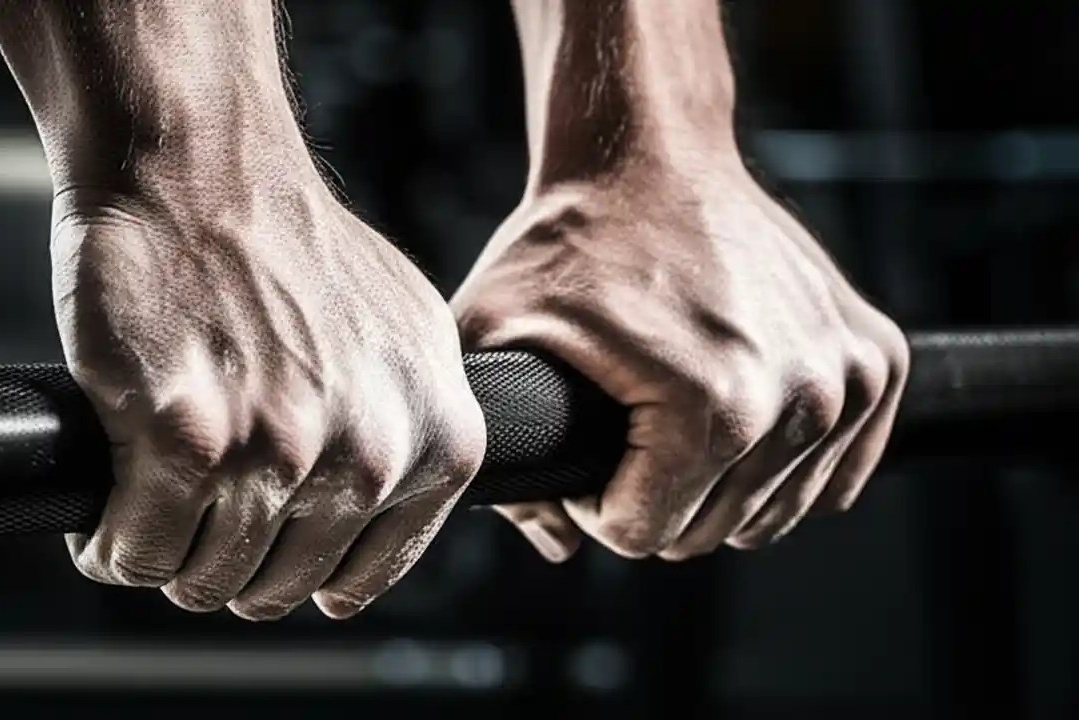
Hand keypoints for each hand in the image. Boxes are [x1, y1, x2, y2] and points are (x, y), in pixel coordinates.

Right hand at [52, 185, 484, 618]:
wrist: (203, 165)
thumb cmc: (289, 245)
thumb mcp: (405, 336)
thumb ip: (410, 428)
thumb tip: (386, 500)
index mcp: (439, 441)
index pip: (355, 580)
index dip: (291, 564)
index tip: (255, 534)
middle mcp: (373, 457)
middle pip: (272, 591)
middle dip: (221, 560)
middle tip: (190, 506)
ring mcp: (282, 453)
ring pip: (201, 580)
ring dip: (162, 552)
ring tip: (149, 494)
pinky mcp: (188, 440)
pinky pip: (134, 553)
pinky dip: (108, 542)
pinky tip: (109, 499)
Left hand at [451, 163, 908, 561]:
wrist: (648, 153)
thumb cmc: (567, 241)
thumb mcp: (493, 333)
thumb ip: (505, 453)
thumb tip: (557, 545)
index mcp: (713, 406)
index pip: (641, 533)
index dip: (596, 498)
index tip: (585, 441)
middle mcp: (800, 398)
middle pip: (709, 530)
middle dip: (655, 495)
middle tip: (626, 423)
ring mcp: (848, 377)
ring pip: (770, 512)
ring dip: (716, 484)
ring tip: (673, 414)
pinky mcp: (878, 358)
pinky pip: (835, 474)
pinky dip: (784, 465)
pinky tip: (740, 419)